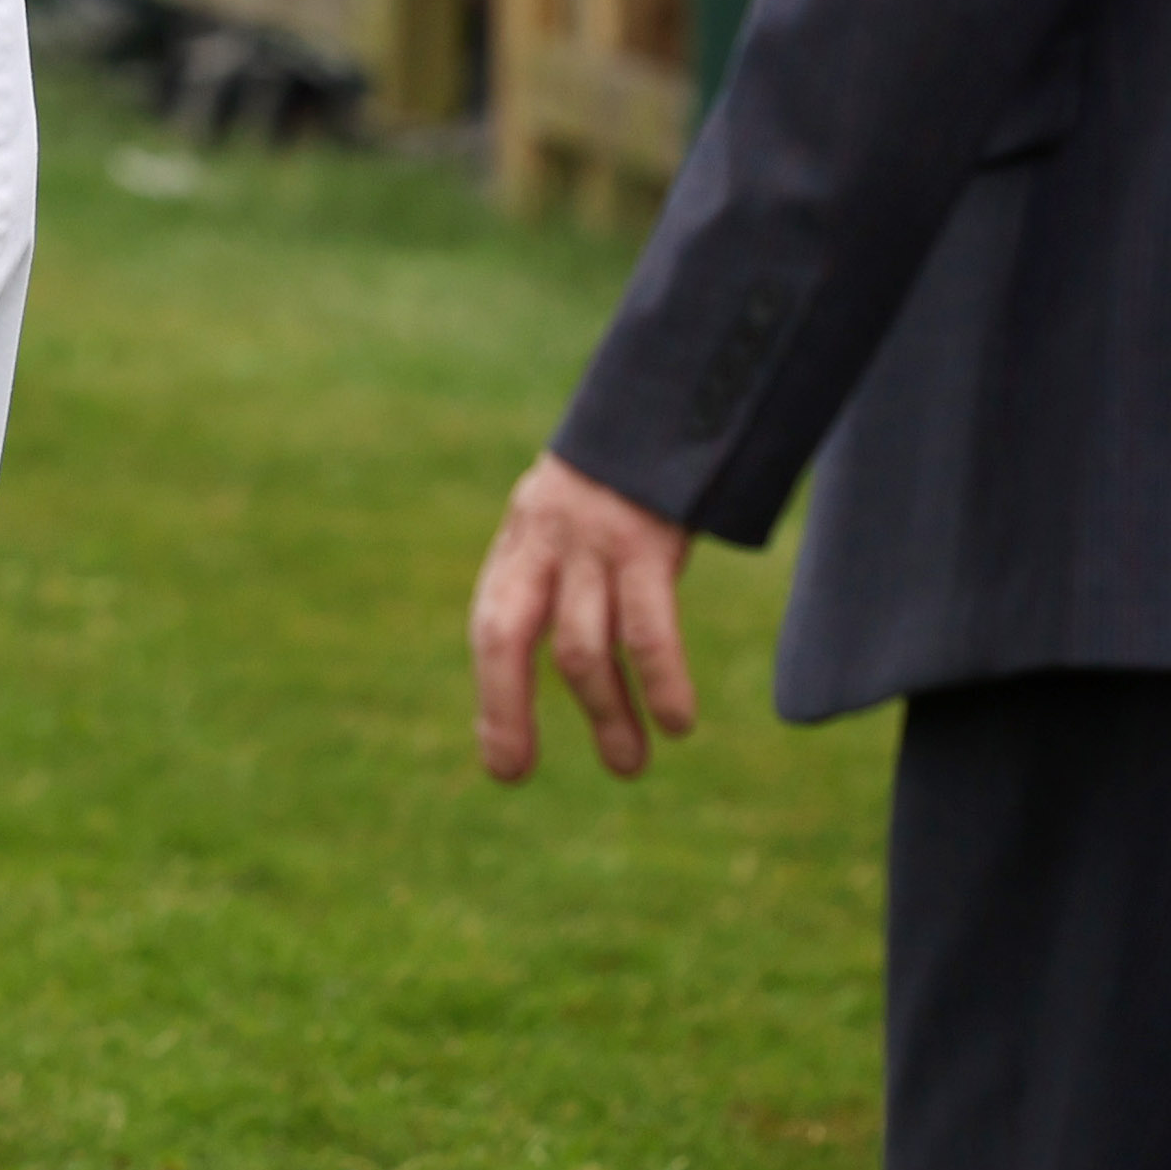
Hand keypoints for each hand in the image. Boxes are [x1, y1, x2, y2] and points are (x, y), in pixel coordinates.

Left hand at [469, 450, 701, 781]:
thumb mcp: (572, 515)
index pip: (492, 626)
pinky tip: (678, 722)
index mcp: (524, 544)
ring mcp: (593, 543)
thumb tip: (573, 654)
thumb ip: (562, 572)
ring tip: (629, 766)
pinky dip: (660, 680)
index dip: (495, 697)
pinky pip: (646, 627)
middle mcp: (545, 544)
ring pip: (582, 645)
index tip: (505, 762)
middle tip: (513, 774)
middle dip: (507, 710)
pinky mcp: (647, 541)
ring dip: (605, 713)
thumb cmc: (626, 471)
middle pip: (509, 636)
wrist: (671, 396)